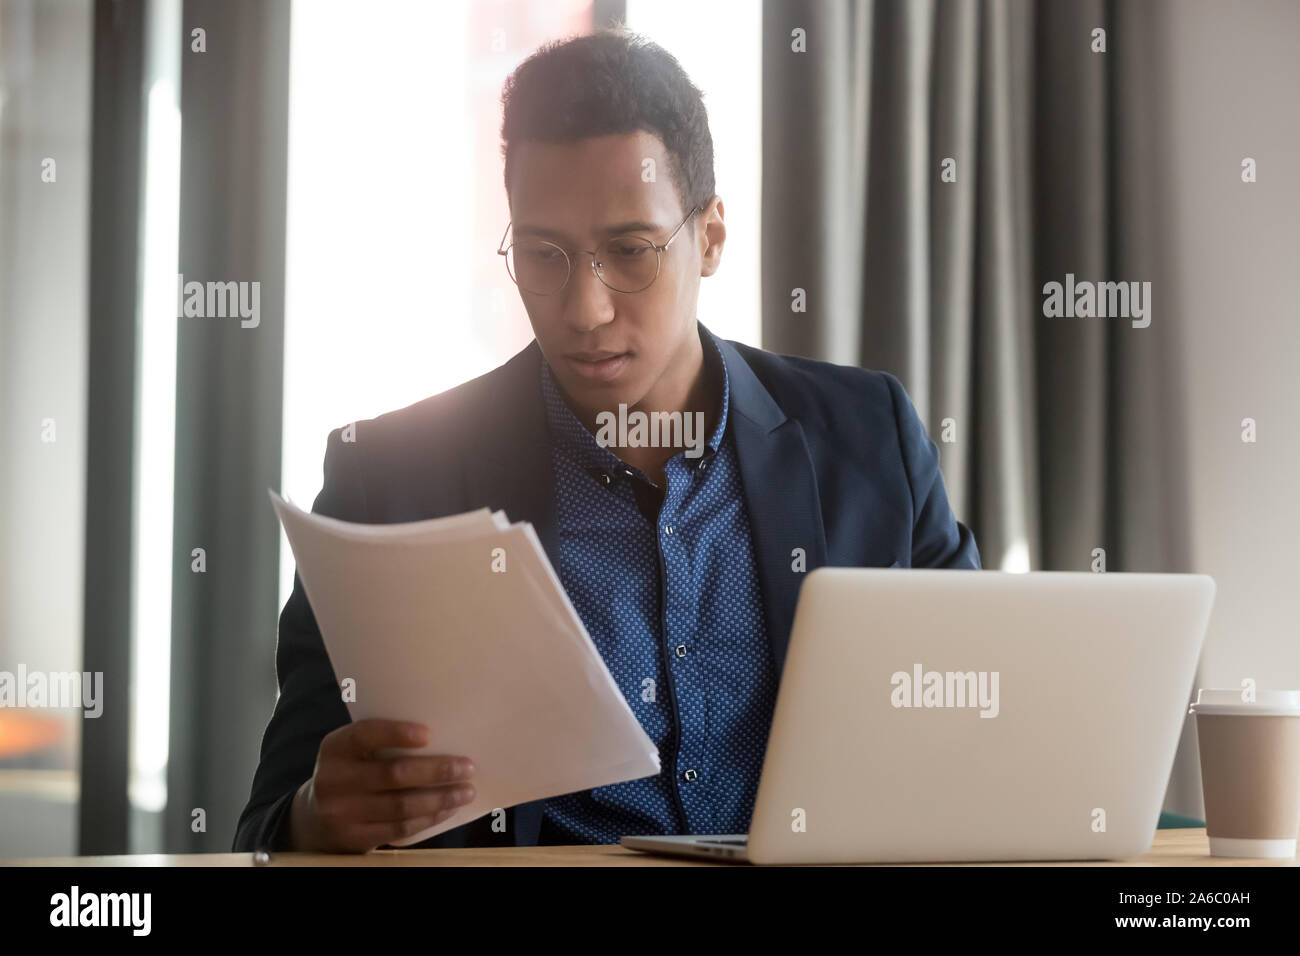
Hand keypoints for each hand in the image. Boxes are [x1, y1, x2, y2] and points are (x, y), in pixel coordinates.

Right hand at [288, 719, 475, 852]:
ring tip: (466, 791)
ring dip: (440, 798)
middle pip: (393, 774)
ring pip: (401, 806)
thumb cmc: (351, 773)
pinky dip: (428, 818)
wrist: (314, 817)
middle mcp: (333, 780)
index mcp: (335, 748)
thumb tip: (442, 738)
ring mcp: (342, 813)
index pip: (364, 734)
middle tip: (467, 766)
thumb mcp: (353, 752)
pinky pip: (400, 829)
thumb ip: (381, 744)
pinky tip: (447, 809)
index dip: (396, 733)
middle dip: (436, 770)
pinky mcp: (355, 838)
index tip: (429, 733)